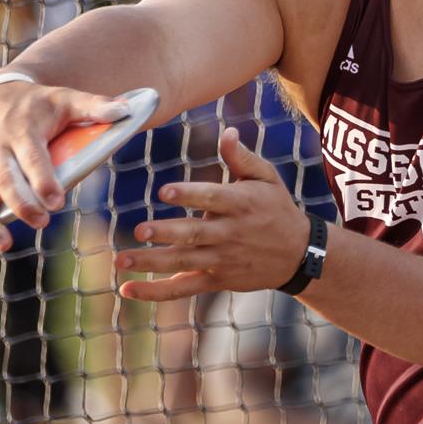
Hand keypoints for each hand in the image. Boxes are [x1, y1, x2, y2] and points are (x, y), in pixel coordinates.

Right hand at [0, 81, 130, 255]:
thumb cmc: (37, 104)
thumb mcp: (65, 99)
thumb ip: (94, 106)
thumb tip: (127, 110)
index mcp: (21, 131)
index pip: (31, 157)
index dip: (42, 179)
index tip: (56, 200)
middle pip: (3, 180)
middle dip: (20, 204)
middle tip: (41, 222)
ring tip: (4, 245)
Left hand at [114, 129, 307, 301]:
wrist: (300, 254)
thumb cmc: (278, 209)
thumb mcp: (268, 179)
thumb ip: (243, 158)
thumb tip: (227, 131)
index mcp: (241, 204)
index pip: (212, 198)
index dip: (189, 194)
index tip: (164, 190)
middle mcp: (231, 233)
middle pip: (195, 234)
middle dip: (167, 233)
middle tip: (141, 230)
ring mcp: (223, 259)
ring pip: (184, 262)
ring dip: (153, 262)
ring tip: (122, 259)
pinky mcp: (219, 279)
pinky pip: (185, 288)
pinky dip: (157, 292)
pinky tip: (129, 289)